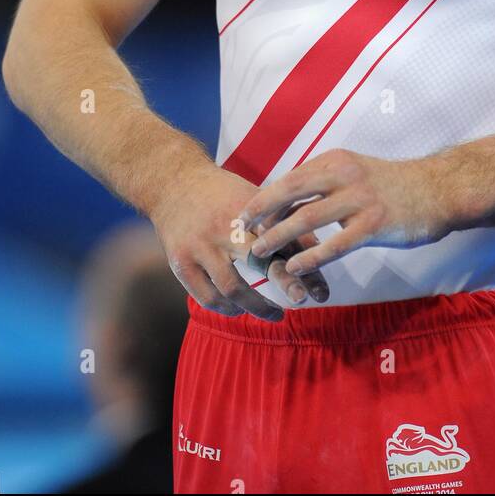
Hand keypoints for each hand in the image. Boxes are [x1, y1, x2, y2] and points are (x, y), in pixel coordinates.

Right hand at [149, 160, 329, 319]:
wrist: (174, 182)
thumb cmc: (223, 192)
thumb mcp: (253, 196)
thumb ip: (283, 221)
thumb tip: (319, 248)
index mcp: (247, 210)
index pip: (281, 240)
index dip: (302, 267)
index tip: (320, 291)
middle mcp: (223, 228)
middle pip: (258, 262)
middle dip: (283, 284)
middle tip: (300, 301)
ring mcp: (199, 247)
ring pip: (231, 288)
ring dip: (255, 306)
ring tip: (274, 313)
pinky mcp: (180, 263)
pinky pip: (206, 297)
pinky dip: (226, 309)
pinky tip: (239, 310)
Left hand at [240, 149, 449, 278]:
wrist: (438, 190)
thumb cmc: (393, 186)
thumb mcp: (355, 172)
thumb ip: (325, 184)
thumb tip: (289, 204)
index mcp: (336, 161)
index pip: (291, 179)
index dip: (265, 198)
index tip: (244, 216)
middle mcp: (344, 174)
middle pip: (290, 192)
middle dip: (261, 212)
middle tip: (240, 232)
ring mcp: (360, 199)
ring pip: (307, 218)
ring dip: (279, 237)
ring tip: (259, 253)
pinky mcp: (374, 224)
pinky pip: (335, 244)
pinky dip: (311, 257)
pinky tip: (295, 268)